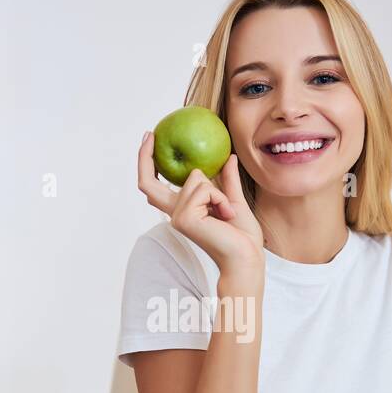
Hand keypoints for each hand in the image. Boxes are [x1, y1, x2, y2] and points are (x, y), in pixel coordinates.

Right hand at [137, 130, 263, 274]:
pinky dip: (220, 197)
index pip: (155, 187)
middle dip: (144, 156)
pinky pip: (204, 188)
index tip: (150, 139)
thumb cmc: (243, 237)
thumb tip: (229, 157)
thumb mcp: (235, 200)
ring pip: (195, 178)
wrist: (246, 258)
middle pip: (148, 183)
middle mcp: (175, 214)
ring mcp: (177, 217)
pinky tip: (226, 215)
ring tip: (226, 211)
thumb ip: (227, 181)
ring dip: (218, 190)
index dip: (147, 164)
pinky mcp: (185, 218)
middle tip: (149, 134)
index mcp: (182, 210)